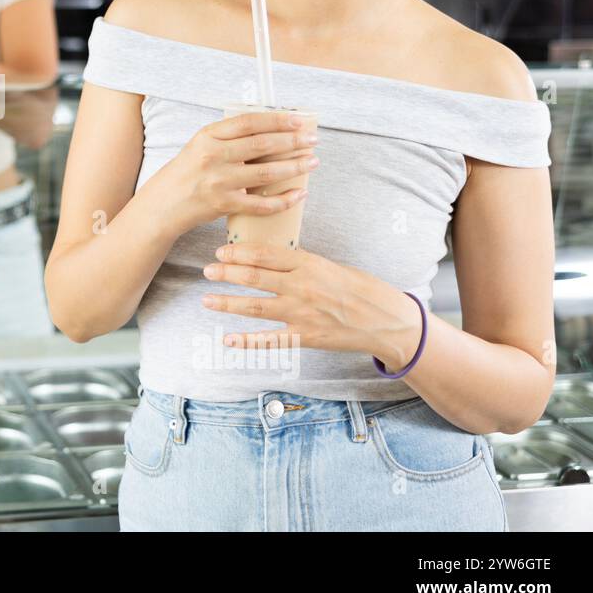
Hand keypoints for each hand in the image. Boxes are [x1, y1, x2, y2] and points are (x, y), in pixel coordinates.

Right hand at [160, 109, 319, 231]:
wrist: (162, 205)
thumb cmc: (185, 174)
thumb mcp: (199, 146)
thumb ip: (228, 138)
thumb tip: (270, 131)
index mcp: (207, 136)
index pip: (249, 122)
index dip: (277, 119)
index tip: (298, 121)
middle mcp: (212, 156)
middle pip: (262, 144)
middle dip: (293, 141)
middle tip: (313, 141)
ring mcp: (218, 181)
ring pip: (267, 172)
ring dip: (295, 167)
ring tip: (312, 162)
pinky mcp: (223, 205)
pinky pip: (261, 203)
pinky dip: (284, 200)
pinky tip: (299, 194)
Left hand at [200, 241, 423, 364]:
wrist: (385, 319)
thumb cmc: (359, 288)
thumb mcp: (329, 265)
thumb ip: (300, 262)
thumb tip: (270, 256)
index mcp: (309, 264)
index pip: (265, 254)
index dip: (239, 252)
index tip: (221, 251)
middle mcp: (302, 287)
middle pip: (255, 277)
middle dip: (227, 273)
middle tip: (207, 270)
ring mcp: (302, 313)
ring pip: (255, 306)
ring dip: (228, 303)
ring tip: (207, 299)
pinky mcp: (305, 336)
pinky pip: (270, 339)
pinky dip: (247, 341)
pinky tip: (227, 340)